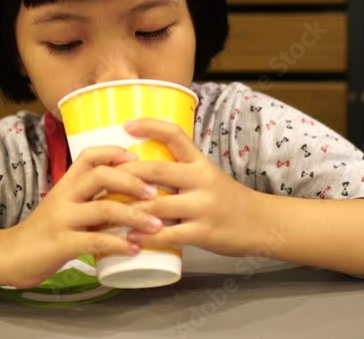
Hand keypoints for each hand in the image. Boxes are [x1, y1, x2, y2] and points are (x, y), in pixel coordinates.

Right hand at [3, 146, 163, 288]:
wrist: (10, 255)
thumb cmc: (44, 231)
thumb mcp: (65, 207)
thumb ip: (90, 200)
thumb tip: (130, 196)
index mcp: (66, 184)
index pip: (89, 155)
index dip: (115, 152)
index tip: (138, 159)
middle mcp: (64, 196)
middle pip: (100, 175)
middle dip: (132, 181)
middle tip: (156, 192)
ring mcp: (63, 219)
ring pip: (103, 208)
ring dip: (135, 215)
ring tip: (157, 224)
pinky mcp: (62, 243)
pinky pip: (95, 240)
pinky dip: (119, 244)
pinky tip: (135, 249)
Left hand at [116, 119, 261, 256]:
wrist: (262, 223)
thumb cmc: (228, 200)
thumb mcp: (207, 176)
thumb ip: (180, 172)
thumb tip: (140, 168)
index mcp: (200, 162)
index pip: (174, 134)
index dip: (149, 126)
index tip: (125, 125)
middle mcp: (201, 179)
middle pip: (155, 170)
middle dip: (124, 175)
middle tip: (101, 180)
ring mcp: (203, 206)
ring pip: (156, 204)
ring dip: (128, 210)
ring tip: (106, 213)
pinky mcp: (204, 232)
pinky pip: (168, 234)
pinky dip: (145, 236)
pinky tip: (130, 237)